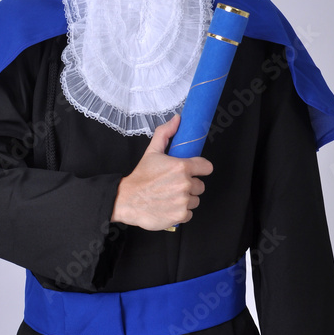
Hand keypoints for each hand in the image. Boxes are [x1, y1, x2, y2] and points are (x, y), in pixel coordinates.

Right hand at [111, 114, 212, 230]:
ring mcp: (183, 201)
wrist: (127, 200)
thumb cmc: (140, 177)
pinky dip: (181, 212)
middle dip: (190, 185)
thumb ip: (166, 133)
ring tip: (170, 196)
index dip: (200, 169)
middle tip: (173, 185)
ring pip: (195, 200)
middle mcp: (185, 184)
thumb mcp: (152, 151)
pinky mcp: (180, 215)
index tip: (192, 171)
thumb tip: (178, 119)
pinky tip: (169, 206)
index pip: (206, 167)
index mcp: (181, 166)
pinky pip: (190, 213)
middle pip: (200, 186)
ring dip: (186, 199)